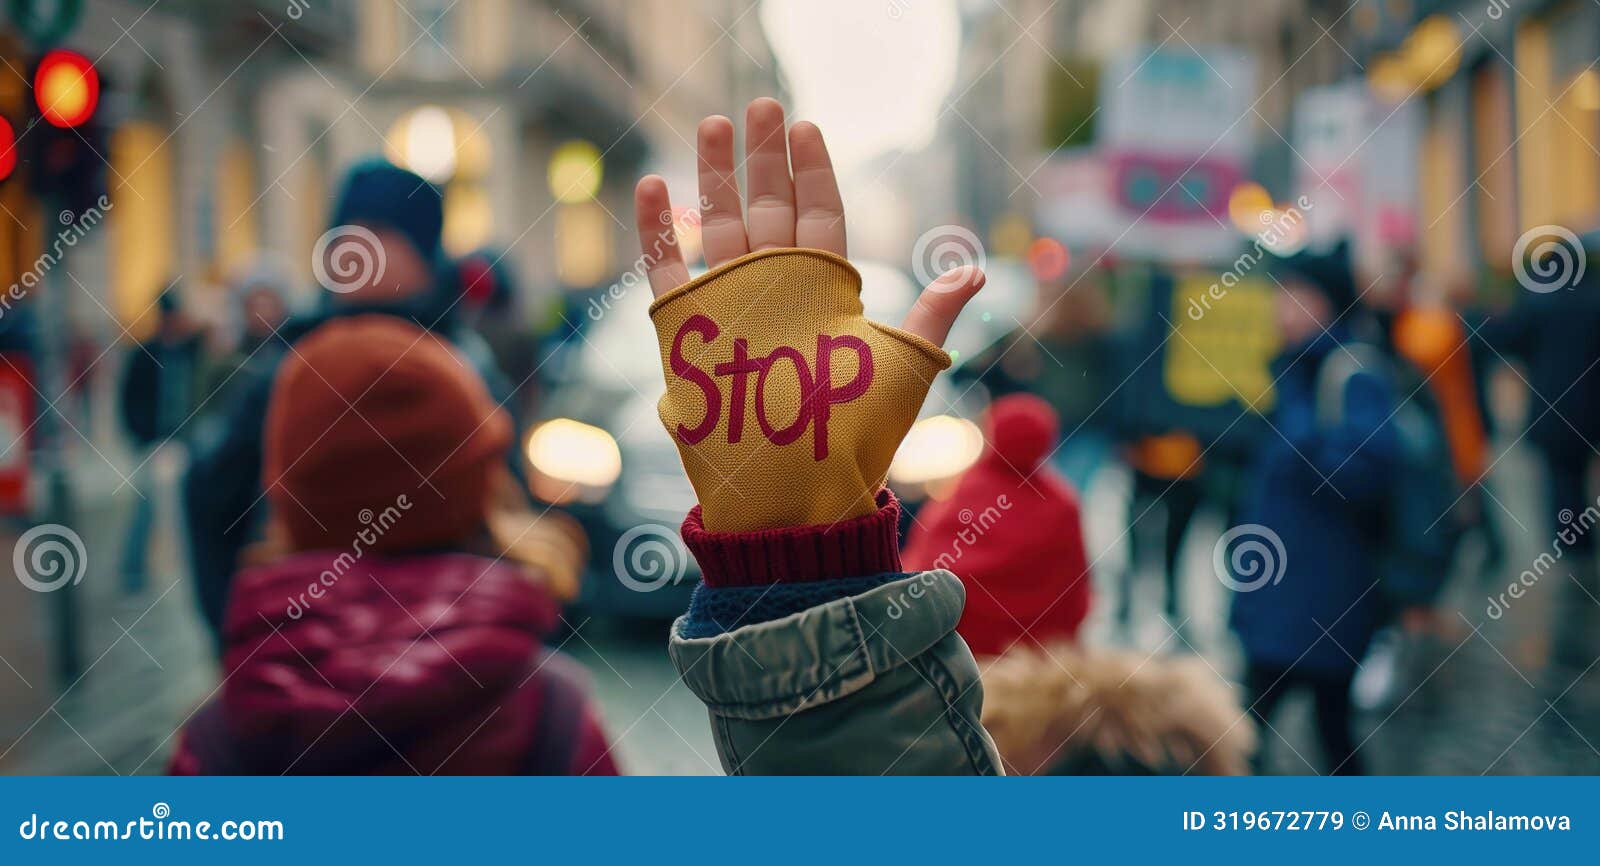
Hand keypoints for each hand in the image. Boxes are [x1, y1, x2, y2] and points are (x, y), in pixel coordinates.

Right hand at [634, 98, 983, 531]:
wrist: (796, 489)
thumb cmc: (856, 436)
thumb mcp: (905, 366)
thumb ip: (932, 314)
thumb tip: (974, 271)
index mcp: (826, 292)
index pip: (819, 215)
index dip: (813, 172)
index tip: (807, 127)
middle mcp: (777, 290)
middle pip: (767, 208)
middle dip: (763, 157)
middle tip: (761, 106)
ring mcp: (731, 306)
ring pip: (719, 226)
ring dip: (714, 176)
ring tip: (713, 124)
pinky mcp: (688, 331)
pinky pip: (668, 270)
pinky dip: (660, 231)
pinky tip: (656, 185)